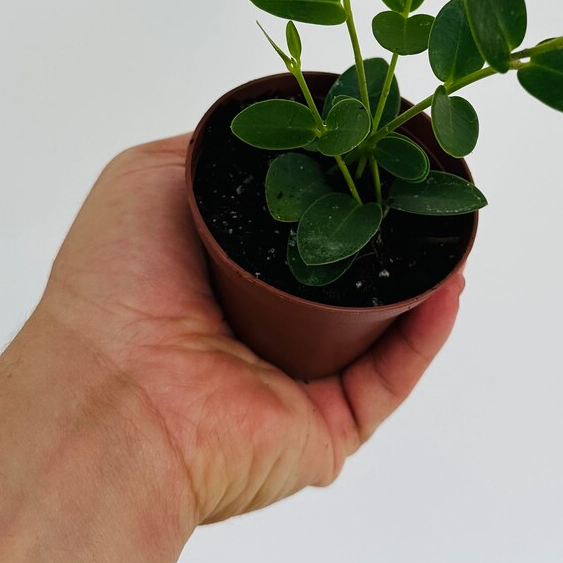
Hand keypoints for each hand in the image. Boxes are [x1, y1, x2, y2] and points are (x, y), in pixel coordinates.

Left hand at [34, 133, 462, 529]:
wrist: (111, 398)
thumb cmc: (110, 292)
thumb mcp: (146, 180)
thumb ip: (208, 152)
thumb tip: (272, 132)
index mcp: (217, 278)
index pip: (295, 230)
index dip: (337, 191)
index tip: (378, 154)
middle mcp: (257, 331)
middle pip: (344, 277)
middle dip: (390, 236)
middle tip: (427, 191)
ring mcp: (294, 383)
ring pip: (379, 329)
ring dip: (421, 283)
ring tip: (453, 233)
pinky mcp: (325, 430)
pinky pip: (389, 379)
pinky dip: (424, 335)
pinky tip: (448, 287)